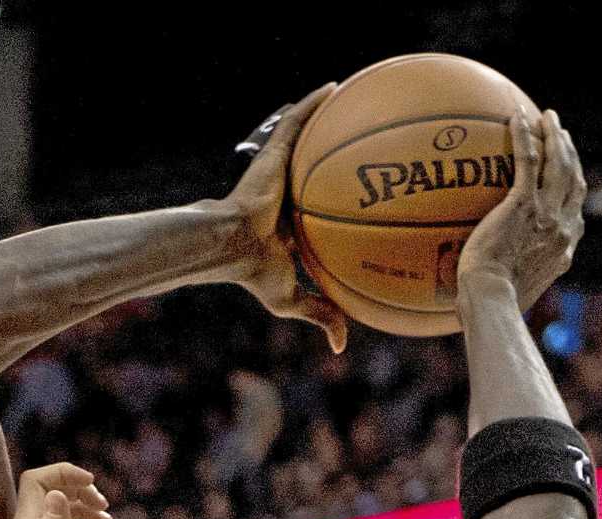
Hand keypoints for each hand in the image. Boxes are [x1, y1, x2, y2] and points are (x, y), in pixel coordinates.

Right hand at [219, 84, 349, 355]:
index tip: (367, 198)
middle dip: (342, 156)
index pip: (320, 210)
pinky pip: (297, 123)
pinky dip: (315, 104)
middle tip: (374, 147)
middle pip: (319, 170)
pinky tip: (336, 87)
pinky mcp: (273, 153)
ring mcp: (281, 173)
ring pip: (309, 142)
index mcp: (293, 225)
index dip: (340, 203)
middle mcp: (289, 194)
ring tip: (360, 101)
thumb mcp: (290, 298)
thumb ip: (320, 314)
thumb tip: (342, 348)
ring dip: (329, 120)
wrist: (227, 243)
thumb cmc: (252, 271)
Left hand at [458, 110, 583, 308]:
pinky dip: (525, 137)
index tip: (568, 168)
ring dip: (555, 136)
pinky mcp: (524, 204)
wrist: (492, 299)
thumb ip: (515, 273)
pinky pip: (528, 161)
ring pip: (558, 163)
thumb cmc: (492, 304)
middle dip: (569, 151)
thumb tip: (494, 277)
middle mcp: (564, 225)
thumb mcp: (516, 290)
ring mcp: (547, 212)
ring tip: (546, 117)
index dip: (573, 182)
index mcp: (565, 244)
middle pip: (573, 177)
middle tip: (560, 132)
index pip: (575, 205)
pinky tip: (516, 117)